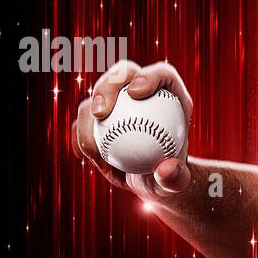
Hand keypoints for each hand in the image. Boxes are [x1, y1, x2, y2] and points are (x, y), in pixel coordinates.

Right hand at [72, 60, 194, 200]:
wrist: (152, 181)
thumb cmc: (170, 178)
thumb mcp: (178, 182)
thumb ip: (176, 177)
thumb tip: (166, 170)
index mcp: (170, 97)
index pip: (161, 75)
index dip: (149, 76)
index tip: (136, 93)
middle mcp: (142, 93)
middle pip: (123, 74)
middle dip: (108, 85)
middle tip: (100, 113)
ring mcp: (118, 102)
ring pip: (96, 97)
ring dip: (87, 118)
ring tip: (92, 148)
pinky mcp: (98, 117)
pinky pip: (83, 120)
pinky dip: (79, 135)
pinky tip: (82, 154)